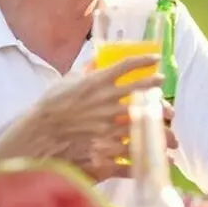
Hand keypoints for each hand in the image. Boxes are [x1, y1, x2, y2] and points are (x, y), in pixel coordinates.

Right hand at [15, 54, 162, 180]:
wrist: (39, 134)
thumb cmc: (49, 107)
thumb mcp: (66, 81)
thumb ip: (84, 70)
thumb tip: (96, 59)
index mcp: (97, 81)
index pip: (127, 65)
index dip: (144, 60)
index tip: (155, 58)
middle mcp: (108, 100)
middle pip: (141, 89)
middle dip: (155, 85)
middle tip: (162, 83)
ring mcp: (110, 122)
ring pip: (143, 117)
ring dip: (159, 117)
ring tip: (168, 117)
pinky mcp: (108, 142)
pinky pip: (133, 145)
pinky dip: (148, 147)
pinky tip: (157, 147)